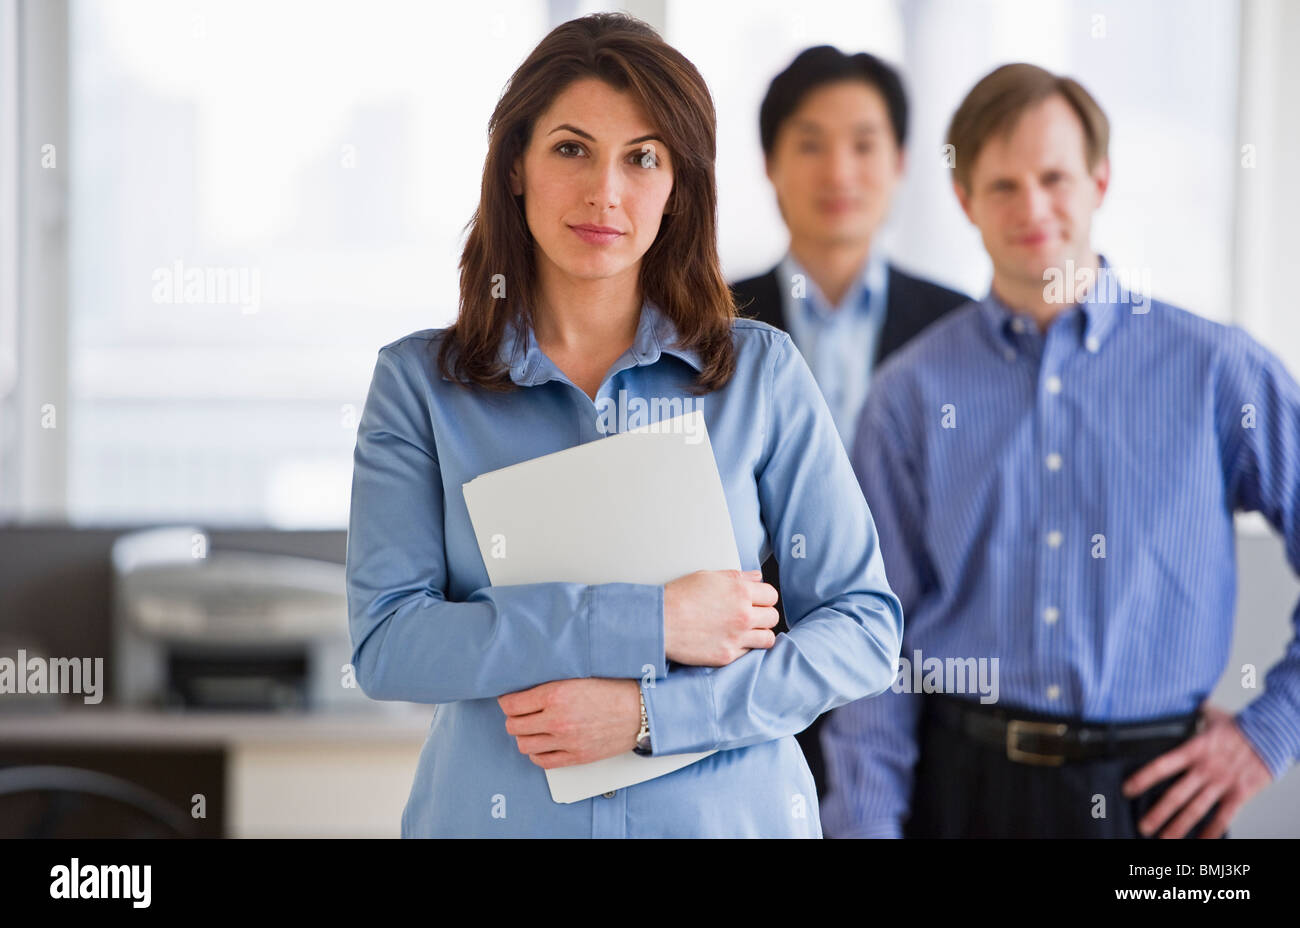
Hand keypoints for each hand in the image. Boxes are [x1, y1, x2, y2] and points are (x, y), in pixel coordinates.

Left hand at [498, 678, 639, 768]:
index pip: (512, 703)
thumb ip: (552, 685)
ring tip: (530, 729)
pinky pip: (542, 761)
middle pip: (513, 725)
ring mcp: (565, 741)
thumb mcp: (579, 677)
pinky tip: (540, 745)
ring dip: (523, 736)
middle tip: (518, 714)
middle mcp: (557, 719)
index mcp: (555, 695)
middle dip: (513, 718)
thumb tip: (528, 690)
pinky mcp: (575, 757)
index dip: (507, 701)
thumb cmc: (615, 690)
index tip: (509, 701)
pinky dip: (536, 753)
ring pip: (524, 745)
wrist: (641, 711)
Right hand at [663, 568, 779, 665]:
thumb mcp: (708, 577)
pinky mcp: (728, 655)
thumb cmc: (679, 597)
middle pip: (773, 616)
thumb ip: (737, 577)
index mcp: (740, 591)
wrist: (659, 622)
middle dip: (764, 615)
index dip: (764, 597)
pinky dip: (744, 647)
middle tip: (752, 616)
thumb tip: (756, 578)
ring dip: (760, 634)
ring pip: (768, 638)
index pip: (771, 595)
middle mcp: (743, 614)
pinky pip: (749, 652)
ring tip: (749, 632)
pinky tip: (732, 641)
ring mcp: (737, 636)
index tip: (758, 601)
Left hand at [1121, 704, 1271, 837]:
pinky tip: (1199, 842)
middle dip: (1158, 813)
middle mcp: (1205, 769)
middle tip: (1144, 827)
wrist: (1272, 733)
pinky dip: (1211, 831)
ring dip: (1178, 826)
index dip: (1143, 778)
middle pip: (1176, 795)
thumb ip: (1194, 713)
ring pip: (1195, 809)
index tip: (1128, 790)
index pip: (1162, 765)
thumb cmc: (1240, 726)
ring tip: (1164, 839)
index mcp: (1194, 749)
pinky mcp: (1239, 793)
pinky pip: (1223, 816)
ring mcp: (1221, 783)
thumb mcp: (1211, 715)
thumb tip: (1186, 702)